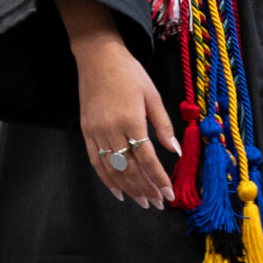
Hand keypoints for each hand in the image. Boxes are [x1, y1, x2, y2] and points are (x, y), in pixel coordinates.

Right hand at [76, 34, 178, 207]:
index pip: (146, 158)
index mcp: (131, 119)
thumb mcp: (153, 95)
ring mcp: (95, 133)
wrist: (98, 58)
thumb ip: (164, 125)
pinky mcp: (86, 133)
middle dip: (144, 189)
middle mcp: (110, 130)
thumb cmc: (130, 74)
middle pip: (128, 168)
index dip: (158, 179)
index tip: (168, 194)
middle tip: (157, 203)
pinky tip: (119, 191)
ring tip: (142, 202)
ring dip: (128, 189)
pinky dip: (107, 180)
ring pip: (112, 169)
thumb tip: (176, 151)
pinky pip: (95, 163)